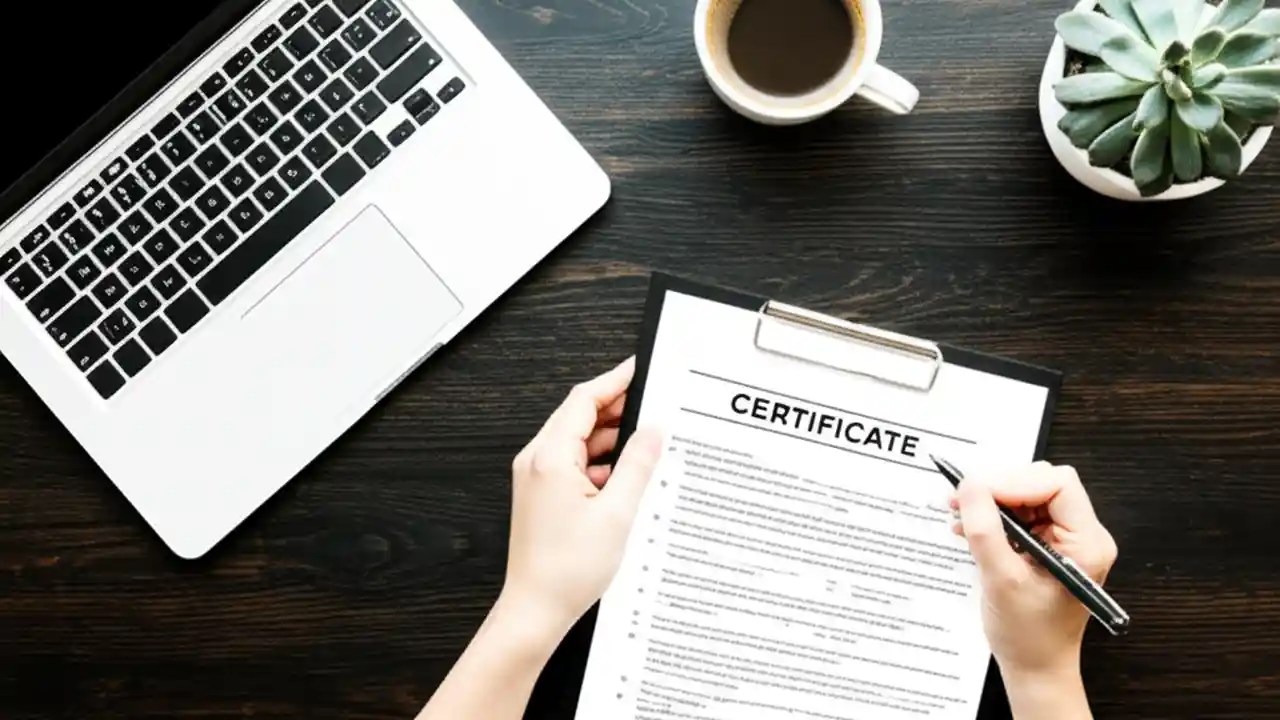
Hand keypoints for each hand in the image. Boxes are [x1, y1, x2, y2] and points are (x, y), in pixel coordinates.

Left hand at [502, 357, 662, 636]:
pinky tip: (626, 477)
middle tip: (653, 407)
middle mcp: (537, 462)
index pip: (583, 400)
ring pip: (577, 441)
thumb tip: (652, 432)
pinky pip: (573, 464)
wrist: (535, 610)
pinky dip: (600, 462)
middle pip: (579, 416)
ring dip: (610, 439)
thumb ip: (637, 466)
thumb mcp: (617, 513)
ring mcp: (537, 478)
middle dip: (617, 408)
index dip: (614, 380)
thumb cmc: (566, 571)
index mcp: (550, 458)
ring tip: (646, 444)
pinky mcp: (542, 495)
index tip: (638, 369)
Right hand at [952, 463, 1117, 681]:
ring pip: (1027, 494)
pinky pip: (1020, 512)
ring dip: (991, 501)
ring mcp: (1065, 539)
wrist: (1036, 666)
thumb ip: (986, 531)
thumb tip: (969, 487)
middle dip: (998, 489)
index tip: (977, 491)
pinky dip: (993, 515)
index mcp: (1087, 544)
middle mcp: (1082, 536)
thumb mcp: (1002, 581)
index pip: (1058, 484)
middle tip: (963, 500)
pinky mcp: (1047, 543)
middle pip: (1041, 483)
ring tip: (962, 515)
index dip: (1015, 482)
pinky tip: (970, 526)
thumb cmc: (1030, 637)